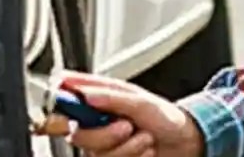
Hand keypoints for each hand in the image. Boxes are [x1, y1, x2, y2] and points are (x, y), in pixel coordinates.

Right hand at [35, 71, 204, 156]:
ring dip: (126, 148)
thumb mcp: (142, 101)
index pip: (66, 95)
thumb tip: (86, 93)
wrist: (186, 143)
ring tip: (144, 138)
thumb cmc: (165, 117)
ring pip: (95, 153)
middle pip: (76, 134)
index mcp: (99, 97)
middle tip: (127, 126)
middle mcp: (96, 121)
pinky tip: (144, 151)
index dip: (57, 100)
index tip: (65, 108)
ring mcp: (104, 144)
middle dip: (104, 135)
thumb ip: (112, 97)